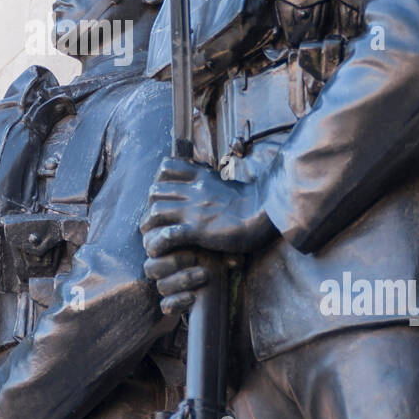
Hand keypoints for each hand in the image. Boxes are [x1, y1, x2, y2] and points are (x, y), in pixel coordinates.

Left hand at [139, 157, 275, 313]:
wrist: (268, 211)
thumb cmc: (255, 202)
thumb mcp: (228, 185)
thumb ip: (213, 185)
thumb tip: (209, 187)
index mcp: (201, 178)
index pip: (166, 167)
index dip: (158, 181)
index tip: (163, 196)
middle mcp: (193, 191)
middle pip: (154, 191)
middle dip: (150, 207)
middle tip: (155, 222)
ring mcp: (194, 210)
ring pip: (155, 211)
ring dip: (150, 226)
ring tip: (152, 238)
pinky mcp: (198, 230)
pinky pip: (167, 234)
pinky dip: (159, 243)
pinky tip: (160, 250)